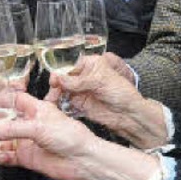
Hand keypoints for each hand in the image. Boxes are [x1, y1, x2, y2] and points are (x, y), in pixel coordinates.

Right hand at [0, 93, 161, 179]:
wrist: (83, 161)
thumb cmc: (71, 137)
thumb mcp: (40, 127)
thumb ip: (13, 129)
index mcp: (36, 109)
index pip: (12, 100)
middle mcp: (30, 124)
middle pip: (3, 122)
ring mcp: (28, 142)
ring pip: (2, 142)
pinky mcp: (28, 158)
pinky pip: (9, 157)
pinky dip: (0, 157)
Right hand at [48, 55, 167, 148]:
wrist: (128, 114)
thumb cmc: (121, 92)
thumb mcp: (100, 81)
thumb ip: (78, 81)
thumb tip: (59, 78)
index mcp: (91, 65)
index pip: (70, 65)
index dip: (61, 72)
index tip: (55, 79)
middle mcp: (84, 77)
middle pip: (63, 78)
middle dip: (56, 84)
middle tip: (52, 91)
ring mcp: (81, 90)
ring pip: (62, 90)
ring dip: (56, 94)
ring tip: (52, 100)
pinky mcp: (79, 104)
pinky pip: (65, 102)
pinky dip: (60, 103)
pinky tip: (56, 105)